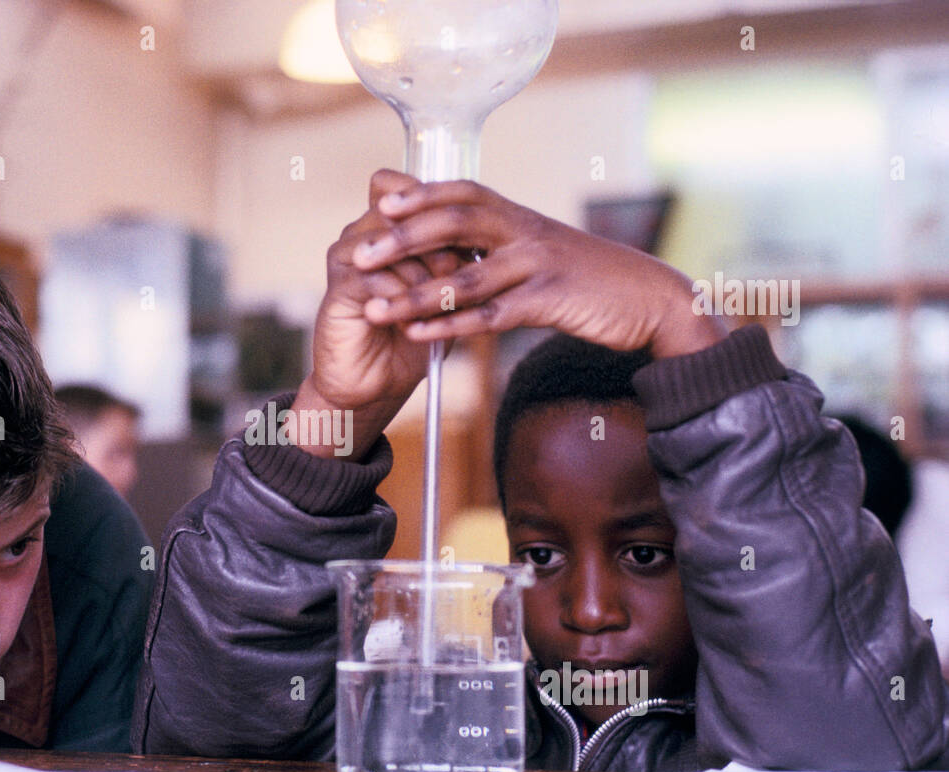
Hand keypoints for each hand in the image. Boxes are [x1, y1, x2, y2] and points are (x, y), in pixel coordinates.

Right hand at [295, 171, 464, 458]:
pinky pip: (375, 277)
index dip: (444, 213)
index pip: (412, 193)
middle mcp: (364, 235)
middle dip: (440, 241)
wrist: (375, 385)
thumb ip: (454, 261)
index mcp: (388, 229)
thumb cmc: (410, 339)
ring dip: (424, 271)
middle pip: (403, 212)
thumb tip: (486, 233)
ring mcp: (348, 259)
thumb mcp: (441, 296)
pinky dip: (403, 297)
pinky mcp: (338, 288)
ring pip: (392, 243)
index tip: (474, 245)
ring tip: (442, 303)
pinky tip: (416, 320)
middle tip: (462, 272)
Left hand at [352, 175, 725, 358]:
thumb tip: (459, 246)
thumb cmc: (591, 280)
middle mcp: (526, 232)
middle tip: (360, 253)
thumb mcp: (544, 252)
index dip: (420, 194)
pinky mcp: (549, 302)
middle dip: (402, 238)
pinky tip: (420, 338)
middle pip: (455, 224)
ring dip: (415, 294)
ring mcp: (538, 266)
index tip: (379, 202)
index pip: (464, 193)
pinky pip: (490, 316)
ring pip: (465, 277)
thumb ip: (502, 245)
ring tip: (375, 307)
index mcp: (520, 217)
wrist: (651, 301)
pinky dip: (451, 328)